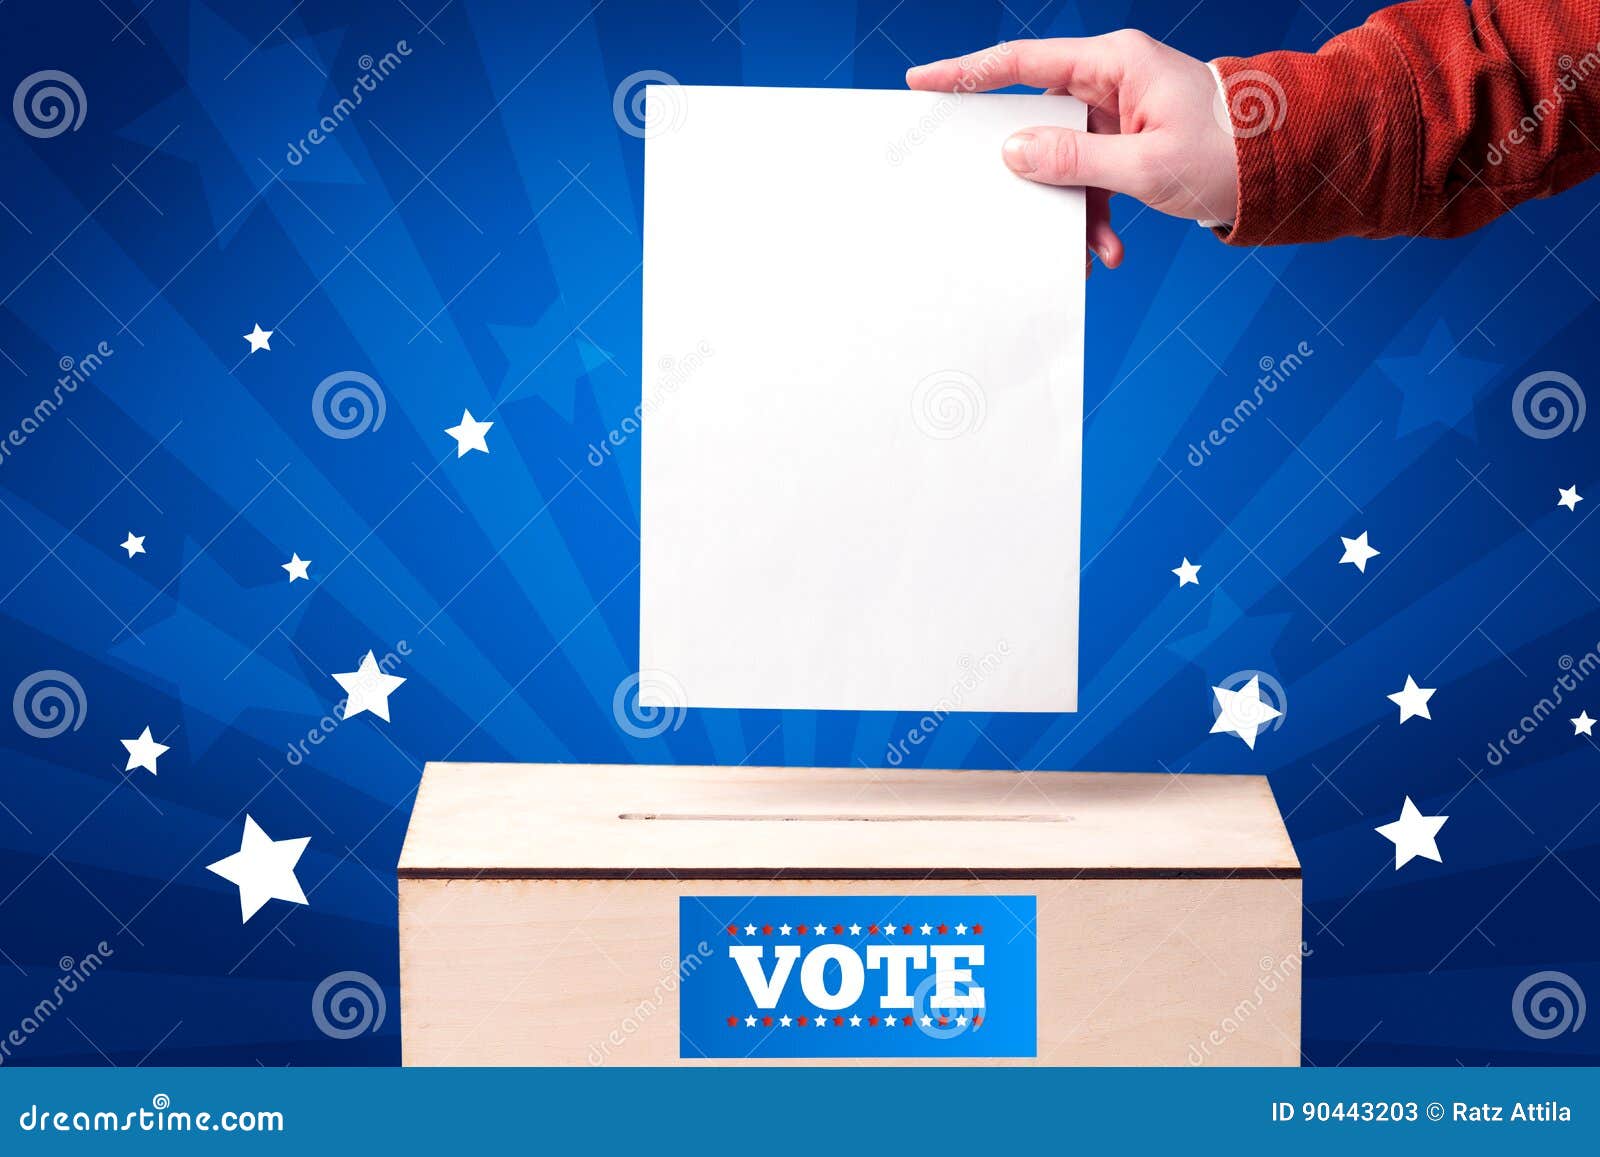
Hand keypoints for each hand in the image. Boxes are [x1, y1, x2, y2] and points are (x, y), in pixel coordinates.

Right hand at [906, 32, 1239, 268]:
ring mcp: (1120, 114)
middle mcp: (1112, 82)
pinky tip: (1110, 249)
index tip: (922, 82)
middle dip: (1023, 168)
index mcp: (1114, 64)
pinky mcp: (1131, 144)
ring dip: (1071, 209)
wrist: (1286, 168)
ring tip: (1088, 247)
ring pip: (1066, 161)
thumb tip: (1013, 153)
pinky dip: (1097, 217)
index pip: (1021, 64)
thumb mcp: (1145, 165)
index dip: (966, 74)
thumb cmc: (1229, 153)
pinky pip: (1094, 179)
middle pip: (1037, 119)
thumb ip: (1073, 160)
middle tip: (986, 190)